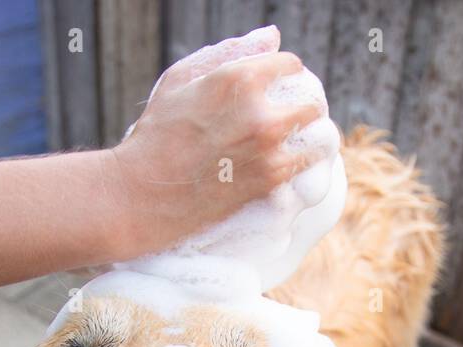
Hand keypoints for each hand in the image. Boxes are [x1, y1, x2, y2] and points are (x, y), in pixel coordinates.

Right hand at [107, 26, 326, 259]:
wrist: (144, 193)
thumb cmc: (155, 134)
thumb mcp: (180, 79)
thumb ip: (227, 52)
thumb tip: (271, 37)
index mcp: (239, 78)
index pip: (291, 66)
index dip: (287, 76)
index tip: (282, 89)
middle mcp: (260, 112)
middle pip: (312, 102)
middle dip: (305, 107)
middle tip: (295, 119)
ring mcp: (268, 149)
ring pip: (319, 137)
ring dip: (313, 139)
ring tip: (302, 144)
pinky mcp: (270, 182)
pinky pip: (307, 167)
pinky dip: (305, 165)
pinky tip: (294, 166)